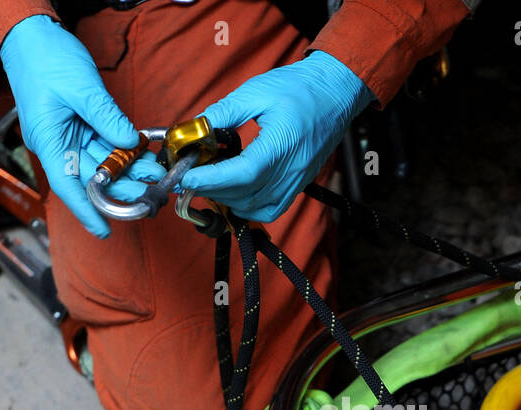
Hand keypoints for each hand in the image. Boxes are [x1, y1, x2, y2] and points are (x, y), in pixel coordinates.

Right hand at [0, 15, 163, 237]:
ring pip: (102, 161)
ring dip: (128, 167)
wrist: (30, 34)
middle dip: (122, 186)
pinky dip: (123, 148)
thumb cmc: (44, 58)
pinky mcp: (80, 123)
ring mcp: (69, 134)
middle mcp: (58, 143)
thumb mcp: (80, 87)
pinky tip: (144, 152)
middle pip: (92, 176)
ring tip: (156, 172)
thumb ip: (107, 117)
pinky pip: (104, 141)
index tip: (105, 231)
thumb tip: (129, 141)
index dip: (87, 211)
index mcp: (48, 141)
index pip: (68, 187)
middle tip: (152, 192)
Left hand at [179, 51, 374, 221]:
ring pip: (255, 207)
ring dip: (227, 200)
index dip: (212, 179)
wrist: (334, 93)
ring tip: (208, 184)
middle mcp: (291, 169)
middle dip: (211, 189)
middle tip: (189, 177)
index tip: (186, 177)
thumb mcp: (256, 91)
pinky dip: (247, 209)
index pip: (243, 173)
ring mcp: (296, 181)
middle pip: (245, 194)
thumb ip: (224, 112)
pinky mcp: (298, 186)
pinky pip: (270, 210)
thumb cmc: (299, 88)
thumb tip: (196, 128)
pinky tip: (233, 194)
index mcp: (282, 142)